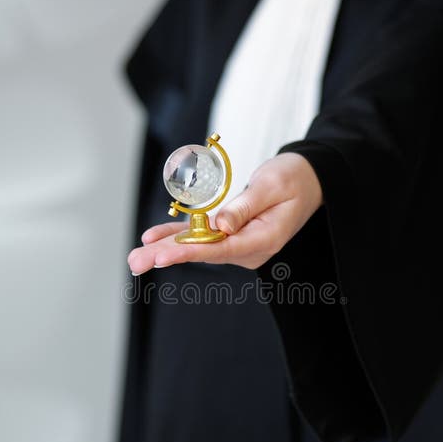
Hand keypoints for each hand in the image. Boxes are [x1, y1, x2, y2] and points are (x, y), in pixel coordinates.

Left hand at [128, 152, 322, 273]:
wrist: (308, 180)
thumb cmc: (293, 178)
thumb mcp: (273, 185)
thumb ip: (246, 206)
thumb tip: (220, 226)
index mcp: (264, 239)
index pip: (219, 248)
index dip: (188, 252)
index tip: (161, 257)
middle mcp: (249, 248)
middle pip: (203, 253)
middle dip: (167, 256)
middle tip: (134, 262)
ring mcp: (238, 244)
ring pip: (197, 247)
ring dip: (166, 249)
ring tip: (135, 257)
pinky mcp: (230, 234)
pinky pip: (200, 237)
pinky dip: (177, 237)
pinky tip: (152, 240)